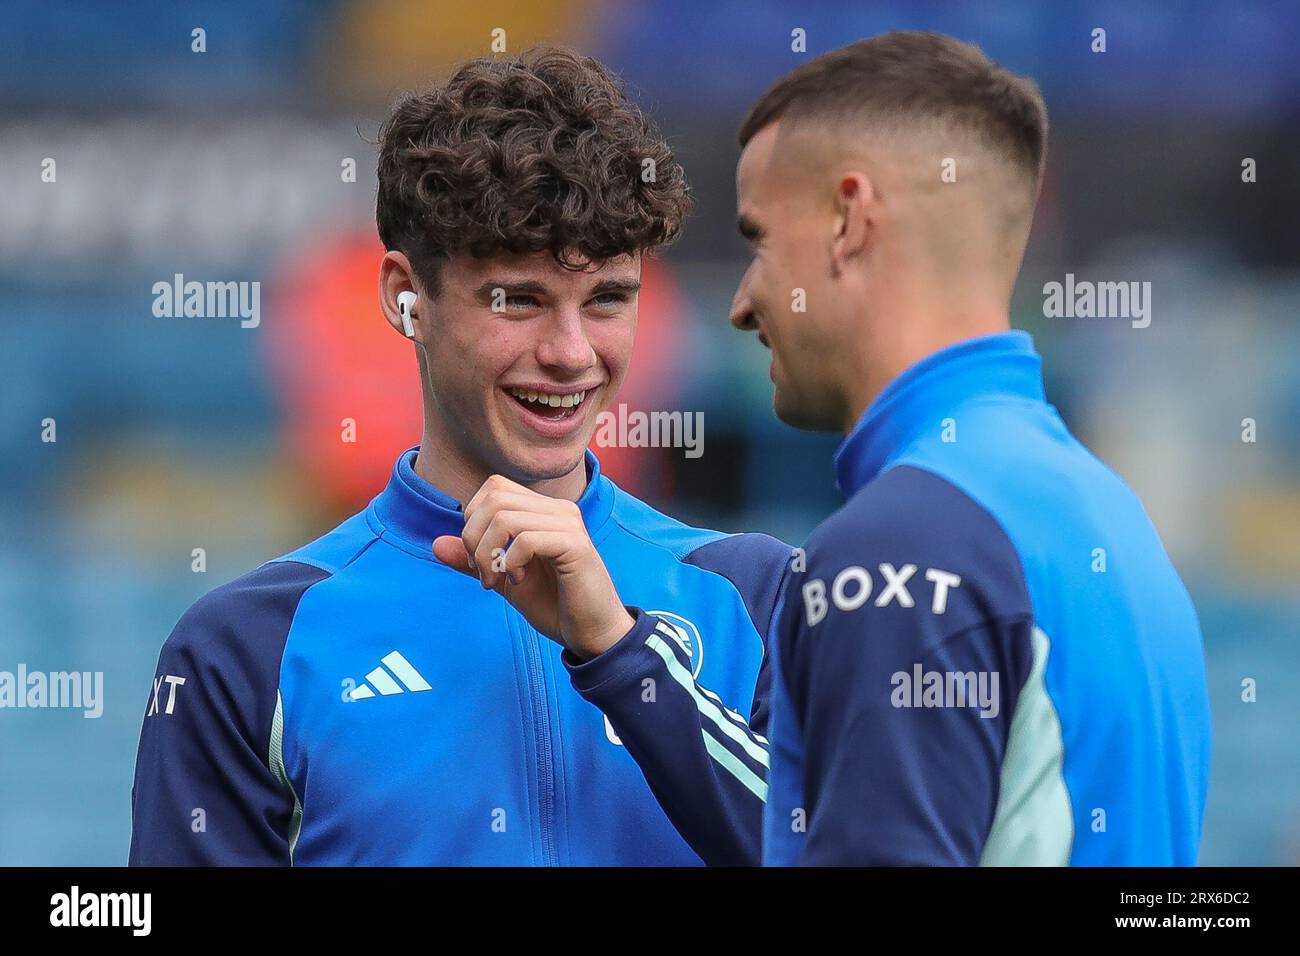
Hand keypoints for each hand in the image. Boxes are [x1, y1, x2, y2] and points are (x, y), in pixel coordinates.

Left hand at [431, 475, 634, 660]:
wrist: (591, 633)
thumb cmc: (554, 604)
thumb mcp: (504, 580)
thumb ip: (474, 560)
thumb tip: (436, 543)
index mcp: (543, 510)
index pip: (494, 488)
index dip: (473, 521)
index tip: (479, 560)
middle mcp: (558, 509)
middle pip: (495, 498)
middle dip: (474, 538)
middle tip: (483, 573)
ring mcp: (568, 524)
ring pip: (505, 517)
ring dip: (488, 554)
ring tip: (497, 580)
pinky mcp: (575, 546)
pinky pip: (526, 539)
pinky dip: (511, 563)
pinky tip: (519, 581)